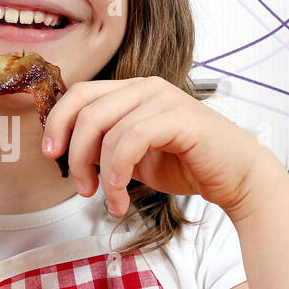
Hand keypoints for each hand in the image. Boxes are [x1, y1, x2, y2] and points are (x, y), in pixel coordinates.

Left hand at [41, 76, 269, 217]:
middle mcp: (146, 87)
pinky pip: (132, 138)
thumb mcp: (134, 155)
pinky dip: (118, 169)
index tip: (51, 154)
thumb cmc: (187, 164)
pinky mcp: (179, 118)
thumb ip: (105, 146)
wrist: (236, 176)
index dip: (58, 122)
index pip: (80, 93)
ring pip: (107, 128)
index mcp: (131, 92)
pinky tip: (122, 193)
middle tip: (82, 188)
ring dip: (100, 173)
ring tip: (111, 201)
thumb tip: (68, 150)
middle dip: (75, 154)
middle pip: (86, 110)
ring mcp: (163, 98)